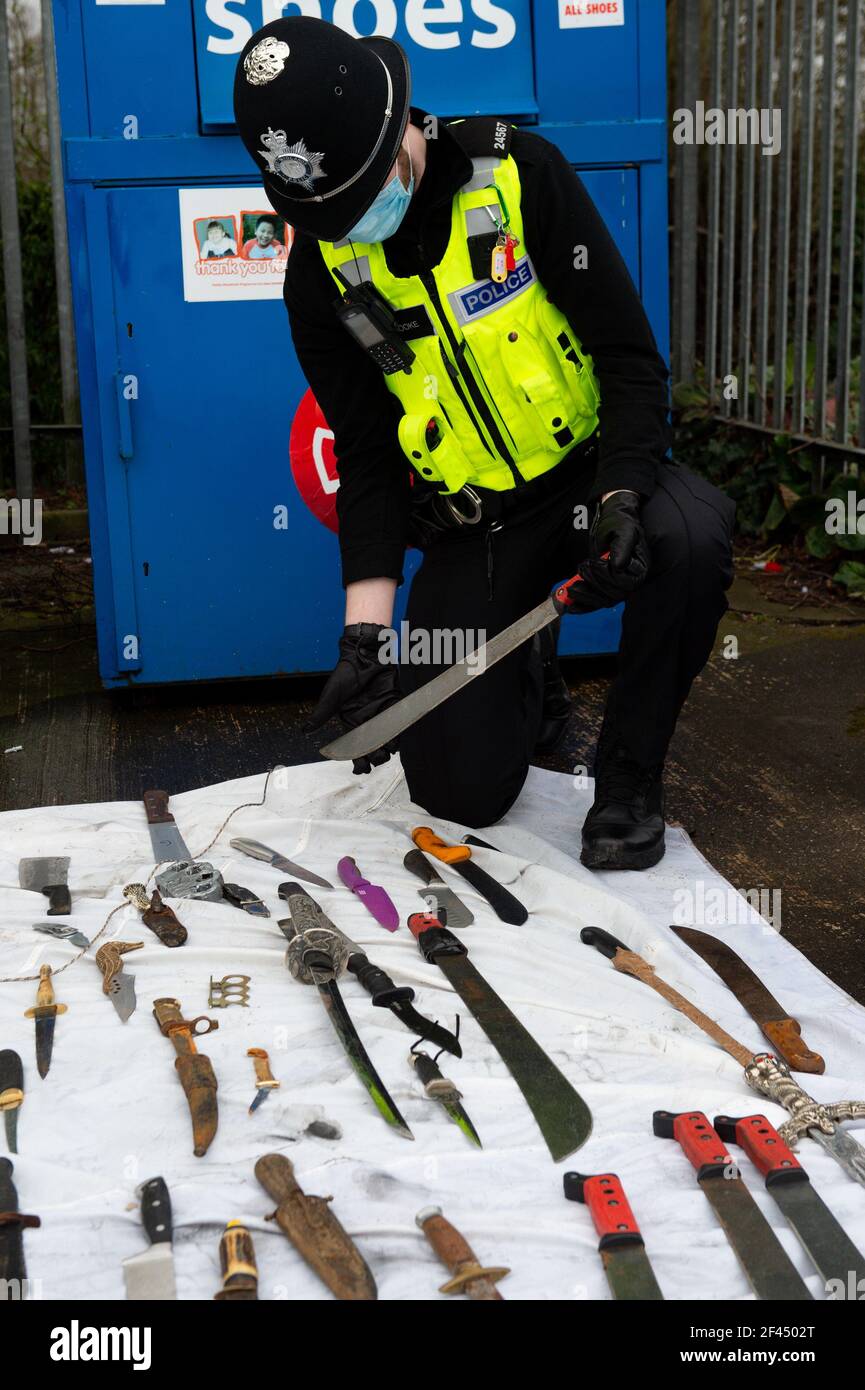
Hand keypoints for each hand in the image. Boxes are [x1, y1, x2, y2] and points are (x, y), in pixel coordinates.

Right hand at [308, 624, 400, 774]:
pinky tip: (394, 741)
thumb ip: (320, 715)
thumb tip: (304, 730)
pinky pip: (398, 725)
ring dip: (387, 750)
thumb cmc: (346, 675)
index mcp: (351, 722)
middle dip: (375, 759)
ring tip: (384, 753)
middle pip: (373, 749)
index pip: (355, 748)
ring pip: (388, 740)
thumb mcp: (331, 696)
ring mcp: (381, 714)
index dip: (358, 762)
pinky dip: (397, 735)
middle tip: (374, 761)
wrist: (364, 656)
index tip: (360, 769)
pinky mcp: (393, 705)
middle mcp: (367, 722)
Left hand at [557, 492, 649, 612]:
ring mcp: (618, 587)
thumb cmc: (618, 525)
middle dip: (595, 583)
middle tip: (582, 567)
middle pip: (615, 594)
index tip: (595, 562)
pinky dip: (583, 606)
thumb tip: (619, 565)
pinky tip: (571, 606)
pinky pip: (596, 604)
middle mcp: (631, 580)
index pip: (626, 582)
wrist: (610, 524)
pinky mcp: (605, 590)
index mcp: (639, 567)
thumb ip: (622, 546)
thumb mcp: (623, 530)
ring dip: (586, 595)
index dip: (609, 575)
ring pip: (604, 601)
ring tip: (572, 585)